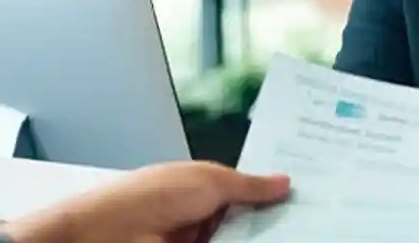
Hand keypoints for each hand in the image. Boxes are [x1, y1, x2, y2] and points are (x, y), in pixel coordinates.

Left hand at [0, 161, 289, 242]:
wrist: (102, 234)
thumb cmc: (145, 198)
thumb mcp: (208, 182)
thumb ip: (249, 185)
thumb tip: (284, 181)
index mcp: (203, 187)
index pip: (247, 191)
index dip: (274, 193)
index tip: (307, 194)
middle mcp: (202, 216)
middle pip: (249, 221)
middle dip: (276, 218)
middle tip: (315, 216)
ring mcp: (198, 241)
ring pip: (240, 239)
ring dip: (262, 235)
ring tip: (305, 229)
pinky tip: (272, 240)